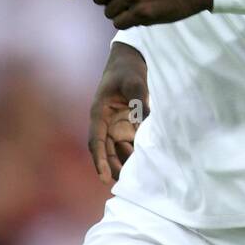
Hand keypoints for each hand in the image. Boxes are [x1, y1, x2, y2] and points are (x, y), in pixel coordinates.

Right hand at [89, 41, 148, 183]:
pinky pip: (129, 144)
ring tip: (139, 177)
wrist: (130, 60)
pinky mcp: (126, 125)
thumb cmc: (128, 70)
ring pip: (117, 151)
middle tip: (126, 185)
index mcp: (99, 113)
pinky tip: (147, 163)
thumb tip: (145, 123)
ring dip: (125, 163)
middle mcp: (104, 123)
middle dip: (114, 168)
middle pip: (106, 151)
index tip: (103, 177)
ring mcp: (115, 125)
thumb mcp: (135, 82)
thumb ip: (140, 101)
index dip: (99, 160)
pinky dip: (135, 154)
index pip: (96, 141)